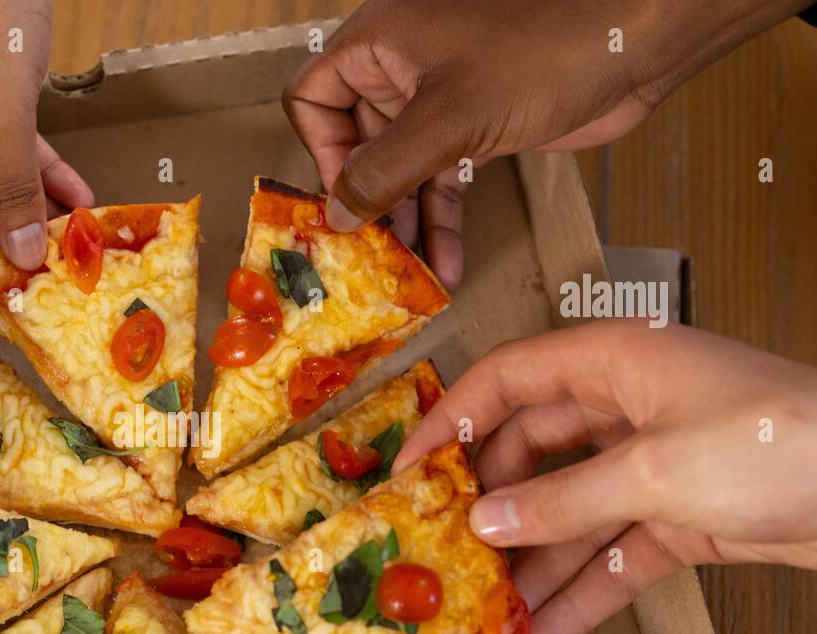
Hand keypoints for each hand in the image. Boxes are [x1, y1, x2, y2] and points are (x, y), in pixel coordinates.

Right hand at [283, 0, 804, 287]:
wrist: (634, 42)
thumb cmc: (541, 52)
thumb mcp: (448, 120)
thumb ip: (384, 171)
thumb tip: (336, 215)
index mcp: (379, 44)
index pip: (314, 99)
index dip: (322, 152)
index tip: (343, 202)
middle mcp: (401, 69)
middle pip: (356, 145)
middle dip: (366, 203)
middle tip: (368, 258)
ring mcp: (440, 99)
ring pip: (402, 170)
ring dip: (406, 222)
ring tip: (406, 275)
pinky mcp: (476, 125)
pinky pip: (443, 178)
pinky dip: (443, 218)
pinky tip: (446, 262)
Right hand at [394, 321, 816, 633]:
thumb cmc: (780, 444)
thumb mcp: (655, 469)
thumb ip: (562, 500)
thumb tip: (485, 521)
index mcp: (615, 363)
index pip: (507, 379)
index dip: (451, 421)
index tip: (409, 472)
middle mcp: (628, 409)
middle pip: (532, 455)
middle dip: (490, 508)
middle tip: (441, 555)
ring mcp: (655, 466)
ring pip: (570, 514)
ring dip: (530, 564)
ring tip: (481, 610)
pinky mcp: (682, 518)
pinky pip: (613, 556)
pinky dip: (580, 594)